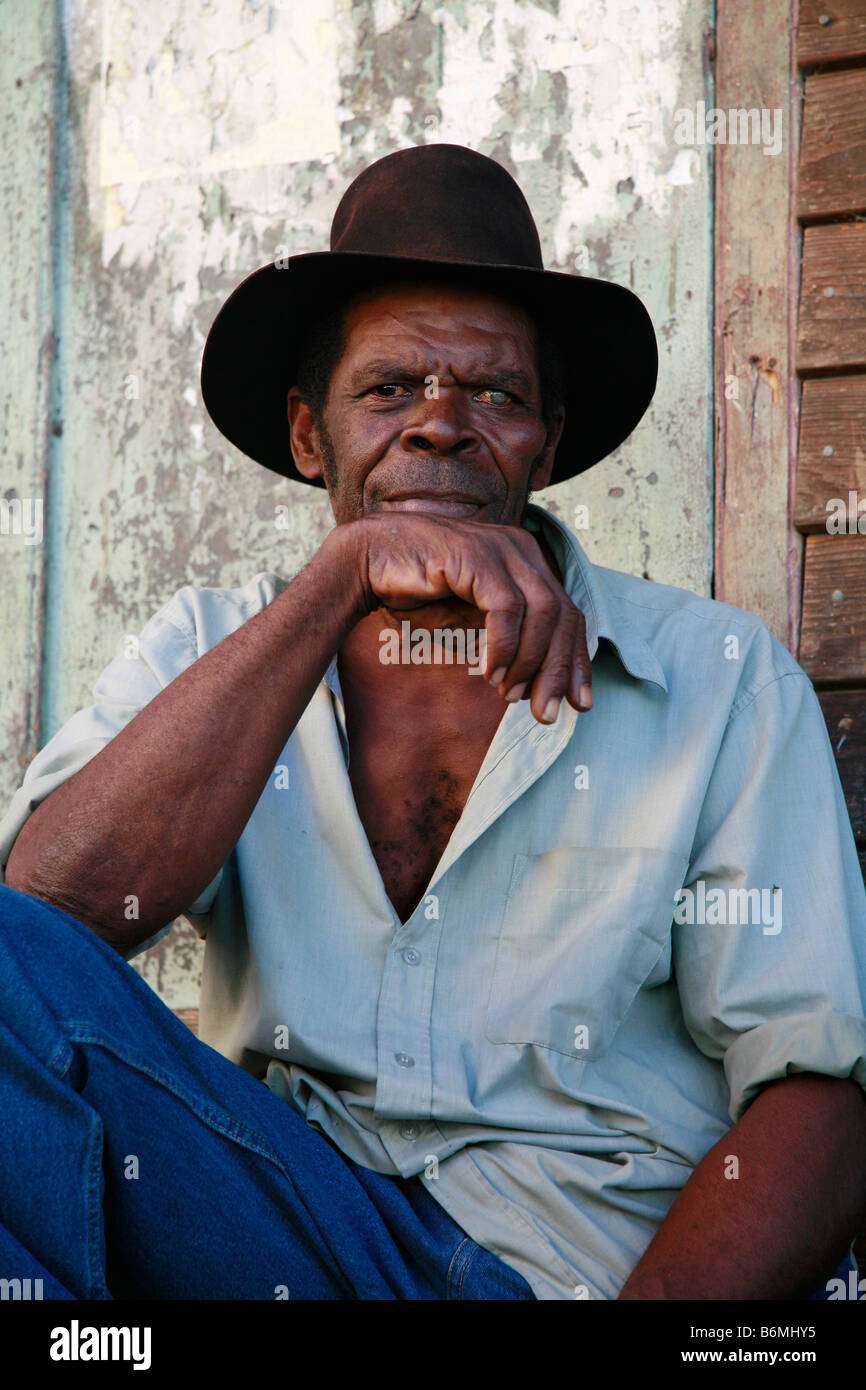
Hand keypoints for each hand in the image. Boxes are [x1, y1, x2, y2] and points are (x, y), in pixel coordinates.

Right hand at [342, 512, 592, 723]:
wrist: (369, 560)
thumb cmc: (419, 591)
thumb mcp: (474, 619)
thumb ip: (509, 638)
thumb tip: (538, 683)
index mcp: (528, 562)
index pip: (569, 615)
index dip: (577, 662)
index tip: (579, 704)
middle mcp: (522, 550)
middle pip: (563, 616)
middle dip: (558, 672)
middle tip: (544, 713)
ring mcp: (502, 549)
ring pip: (543, 613)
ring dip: (529, 662)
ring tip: (509, 694)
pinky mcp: (478, 556)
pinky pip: (507, 608)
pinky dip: (504, 646)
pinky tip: (489, 673)